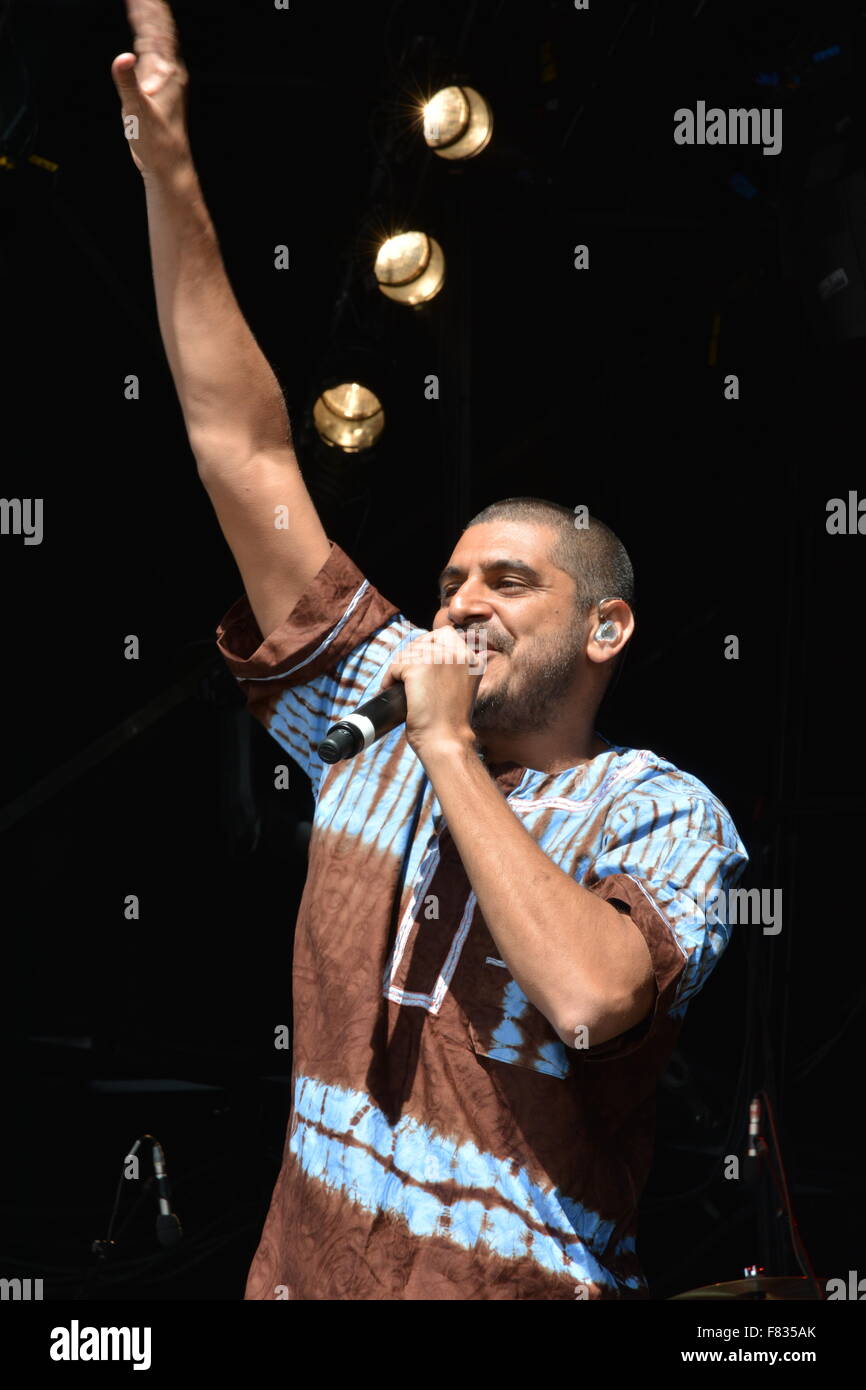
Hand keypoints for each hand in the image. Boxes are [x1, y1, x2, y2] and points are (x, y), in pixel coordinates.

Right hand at [111, 0, 190, 177]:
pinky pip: (153, 58)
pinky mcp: (160, 91)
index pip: (156, 30)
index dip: (146, 9)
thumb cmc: (156, 144)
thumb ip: (128, 82)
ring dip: (149, 21)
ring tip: (141, 4)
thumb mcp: (137, 111)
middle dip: (149, 9)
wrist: (168, 166)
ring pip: (157, 42)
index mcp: (167, 72)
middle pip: (159, 30)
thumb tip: (123, 57)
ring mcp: (166, 81)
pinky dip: (146, 42)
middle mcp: (170, 73)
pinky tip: (141, 40)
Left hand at [380, 628, 482, 760]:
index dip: (426, 648)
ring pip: (408, 652)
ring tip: (399, 688)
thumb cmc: (449, 721)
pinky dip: (389, 679)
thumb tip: (422, 650)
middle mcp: (460, 653)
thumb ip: (451, 667)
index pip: (444, 634)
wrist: (447, 741)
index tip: (419, 669)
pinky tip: (393, 691)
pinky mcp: (420, 667)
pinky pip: (396, 665)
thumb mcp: (460, 687)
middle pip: (423, 640)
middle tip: (405, 679)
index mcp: (472, 658)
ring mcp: (440, 658)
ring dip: (398, 669)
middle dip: (410, 657)